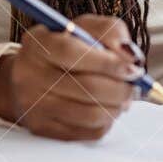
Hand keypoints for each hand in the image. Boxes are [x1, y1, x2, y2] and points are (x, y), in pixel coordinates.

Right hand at [0, 14, 139, 140]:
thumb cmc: (65, 48)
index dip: (108, 63)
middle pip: (87, 87)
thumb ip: (110, 32)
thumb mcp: (85, 28)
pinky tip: (105, 109)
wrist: (31, 75)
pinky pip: (87, 132)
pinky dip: (106, 122)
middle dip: (121, 89)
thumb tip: (129, 58)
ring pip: (90, 114)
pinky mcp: (42, 128)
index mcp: (38, 43)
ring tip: (123, 98)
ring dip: (117, 107)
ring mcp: (33, 104)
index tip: (132, 69)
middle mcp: (29, 74)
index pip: (73, 54)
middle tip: (134, 86)